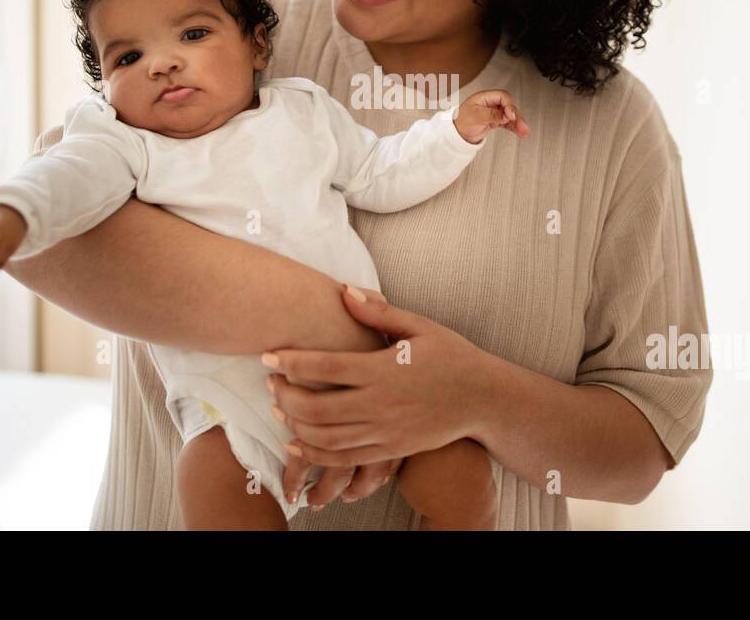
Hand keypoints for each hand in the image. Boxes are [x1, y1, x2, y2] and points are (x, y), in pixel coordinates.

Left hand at [263, 284, 491, 473]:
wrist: (482, 398)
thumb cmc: (450, 355)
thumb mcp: (419, 326)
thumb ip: (378, 312)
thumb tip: (342, 291)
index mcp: (384, 369)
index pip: (326, 367)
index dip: (291, 362)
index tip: (267, 356)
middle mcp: (381, 404)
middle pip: (317, 407)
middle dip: (285, 395)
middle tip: (269, 380)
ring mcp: (384, 433)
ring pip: (325, 437)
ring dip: (294, 425)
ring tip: (278, 408)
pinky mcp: (389, 452)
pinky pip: (344, 459)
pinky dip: (314, 454)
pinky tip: (295, 443)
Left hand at [453, 89, 529, 143]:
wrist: (456, 133)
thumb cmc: (460, 121)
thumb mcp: (476, 116)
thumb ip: (492, 114)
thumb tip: (506, 115)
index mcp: (485, 97)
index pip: (502, 97)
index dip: (509, 105)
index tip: (511, 116)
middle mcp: (491, 104)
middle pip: (508, 107)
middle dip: (516, 117)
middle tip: (522, 126)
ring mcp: (493, 112)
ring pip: (510, 116)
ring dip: (518, 124)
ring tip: (524, 132)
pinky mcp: (495, 121)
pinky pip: (507, 123)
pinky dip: (514, 128)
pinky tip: (520, 133)